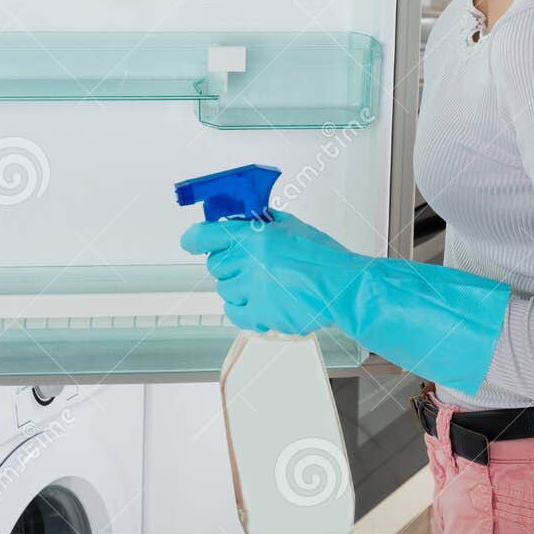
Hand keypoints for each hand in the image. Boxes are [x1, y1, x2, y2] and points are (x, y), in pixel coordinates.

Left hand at [181, 209, 513, 392]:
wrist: (343, 288)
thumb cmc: (326, 258)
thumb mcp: (293, 226)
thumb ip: (266, 222)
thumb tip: (250, 218)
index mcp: (253, 236)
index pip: (205, 235)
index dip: (194, 238)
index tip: (190, 240)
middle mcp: (247, 262)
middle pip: (215, 264)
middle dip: (227, 262)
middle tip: (246, 262)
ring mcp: (251, 290)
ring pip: (225, 289)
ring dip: (237, 286)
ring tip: (262, 283)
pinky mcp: (259, 315)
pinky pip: (235, 312)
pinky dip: (243, 309)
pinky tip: (260, 302)